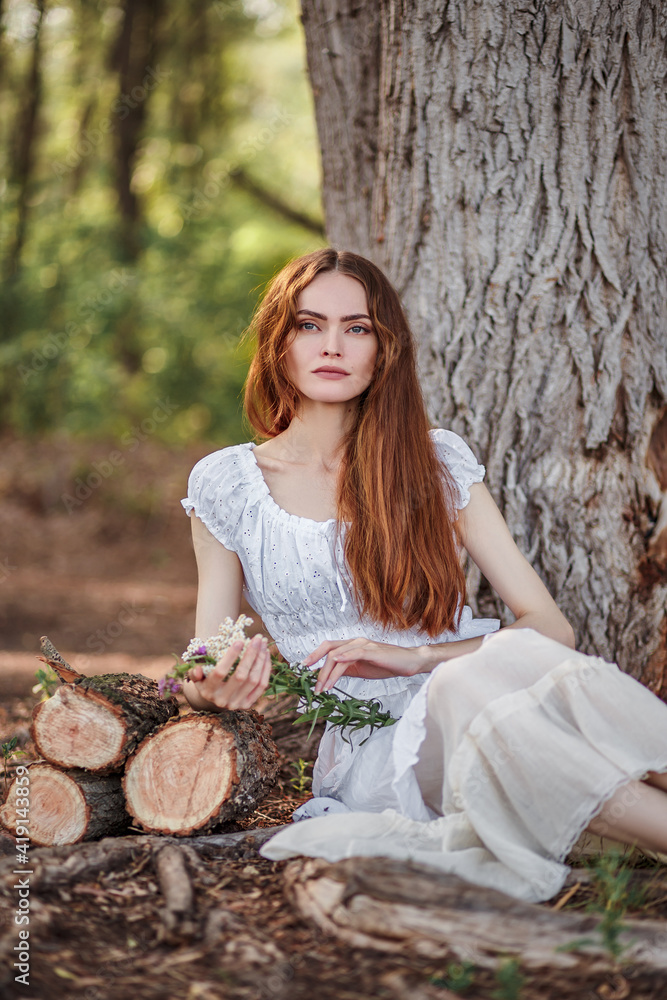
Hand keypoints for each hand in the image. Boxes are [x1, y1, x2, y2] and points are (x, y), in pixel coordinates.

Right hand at [187, 633, 271, 709]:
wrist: (215, 699)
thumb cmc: (206, 680)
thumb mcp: (197, 675)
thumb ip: (195, 671)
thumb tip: (198, 670)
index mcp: (208, 691)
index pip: (220, 672)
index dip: (231, 656)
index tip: (240, 641)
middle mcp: (223, 700)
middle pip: (241, 676)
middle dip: (251, 655)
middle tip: (257, 638)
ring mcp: (237, 704)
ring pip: (254, 680)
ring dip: (260, 660)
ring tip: (263, 644)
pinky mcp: (248, 705)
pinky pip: (261, 685)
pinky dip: (265, 669)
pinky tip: (266, 655)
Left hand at [302, 638, 425, 693]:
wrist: (409, 662)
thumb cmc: (387, 665)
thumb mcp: (362, 668)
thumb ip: (346, 669)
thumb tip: (328, 677)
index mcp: (351, 645)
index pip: (328, 648)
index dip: (314, 656)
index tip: (303, 669)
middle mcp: (354, 642)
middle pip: (328, 648)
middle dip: (315, 663)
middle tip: (307, 680)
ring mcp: (362, 645)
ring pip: (337, 655)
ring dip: (326, 673)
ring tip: (321, 688)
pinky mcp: (371, 651)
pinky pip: (352, 654)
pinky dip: (340, 663)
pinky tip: (334, 672)